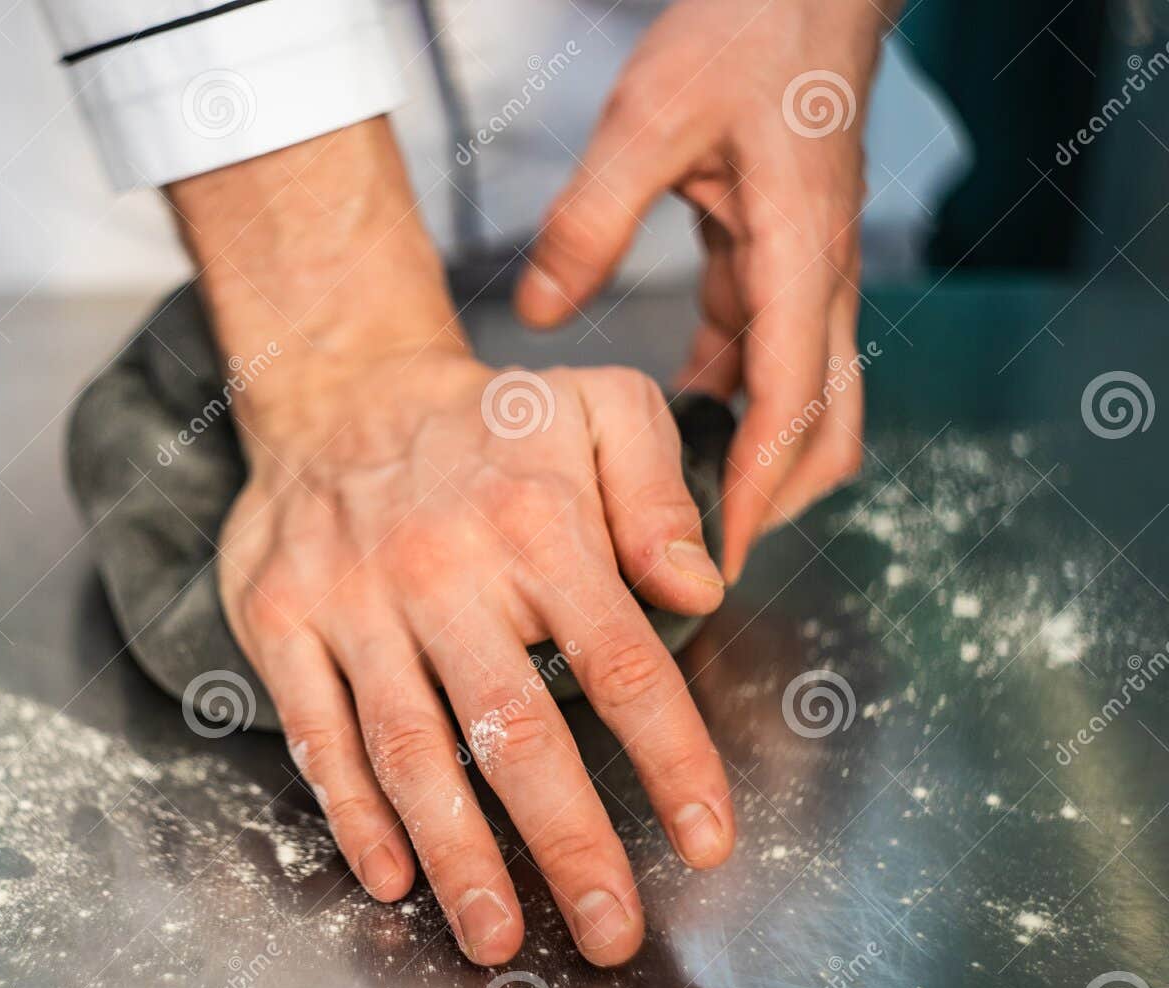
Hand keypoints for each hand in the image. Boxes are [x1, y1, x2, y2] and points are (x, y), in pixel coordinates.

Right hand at [170, 119, 735, 965]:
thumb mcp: (600, 408)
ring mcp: (354, 601)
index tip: (708, 839)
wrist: (340, 390)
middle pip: (514, 730)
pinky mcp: (284, 622)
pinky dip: (353, 811)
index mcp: (537, 524)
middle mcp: (443, 570)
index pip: (620, 662)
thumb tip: (700, 588)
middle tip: (610, 931)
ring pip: (412, 749)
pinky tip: (391, 874)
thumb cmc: (487, 422)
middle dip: (569, 842)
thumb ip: (660, 492)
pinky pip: (319, 731)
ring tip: (500, 937)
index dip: (672, 759)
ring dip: (459, 853)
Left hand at [517, 0, 897, 579]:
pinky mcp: (784, 264)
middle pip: (827, 424)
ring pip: (805, 399)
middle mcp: (821, 279)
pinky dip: (734, 399)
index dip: (761, 487)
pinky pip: (769, 354)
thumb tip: (545, 312)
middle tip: (703, 551)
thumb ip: (590, 219)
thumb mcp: (647, 118)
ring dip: (756, 455)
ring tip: (678, 504)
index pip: (792, 400)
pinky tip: (677, 417)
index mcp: (801, 253)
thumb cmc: (747, 34)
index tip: (725, 551)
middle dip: (777, 496)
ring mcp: (810, 276)